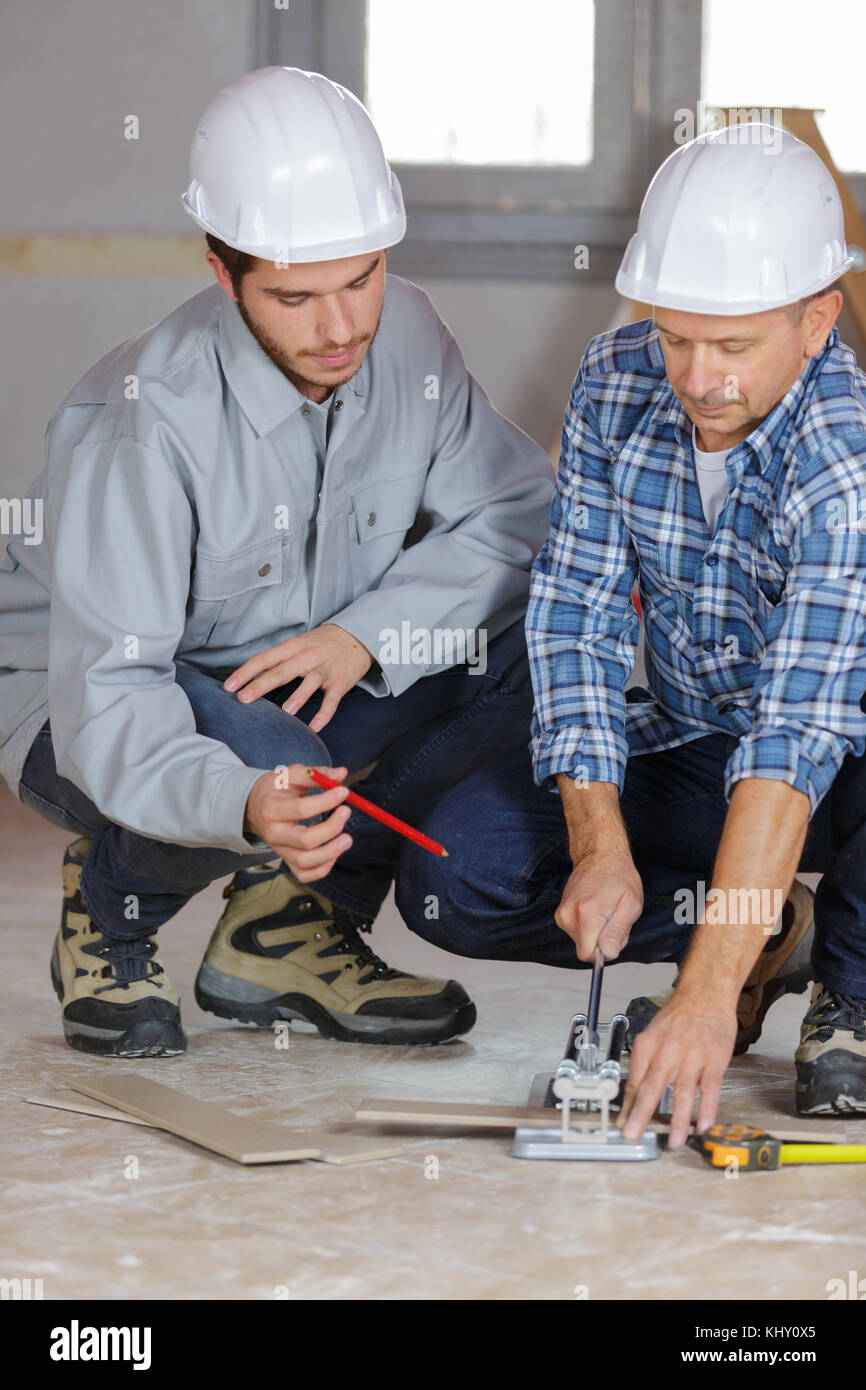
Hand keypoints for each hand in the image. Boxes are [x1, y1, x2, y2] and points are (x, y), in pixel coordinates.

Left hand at [224, 624, 372, 731]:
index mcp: (292, 647)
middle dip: (261, 685)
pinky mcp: (340, 682)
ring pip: (309, 683)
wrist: (358, 636)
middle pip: (281, 671)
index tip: (228, 686)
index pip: (264, 659)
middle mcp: (307, 656)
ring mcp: (324, 669)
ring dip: (298, 697)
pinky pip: (332, 701)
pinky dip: (324, 714)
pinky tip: (314, 727)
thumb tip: (252, 676)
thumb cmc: (322, 643)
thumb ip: (279, 659)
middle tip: (243, 698)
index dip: (245, 672)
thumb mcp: (299, 643)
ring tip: (285, 711)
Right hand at [244, 763, 352, 880]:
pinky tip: (333, 855)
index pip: (301, 809)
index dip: (326, 801)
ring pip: (305, 862)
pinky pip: (303, 874)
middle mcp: (274, 833)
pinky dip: (321, 870)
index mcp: (272, 808)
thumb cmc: (276, 789)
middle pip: (305, 840)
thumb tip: (341, 774)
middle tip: (346, 812)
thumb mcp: (290, 775)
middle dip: (331, 829)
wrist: (254, 807)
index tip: (343, 791)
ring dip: (331, 852)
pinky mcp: (287, 860)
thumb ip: (316, 774)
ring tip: (347, 839)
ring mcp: (280, 850)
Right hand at [555, 849, 642, 960]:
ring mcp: (562, 913)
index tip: (613, 936)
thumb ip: (618, 932)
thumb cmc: (619, 877)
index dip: (603, 952)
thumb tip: (608, 954)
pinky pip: (576, 932)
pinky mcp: (560, 913)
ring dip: (596, 933)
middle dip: (602, 941)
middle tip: (613, 918)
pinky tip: (597, 909)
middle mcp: (569, 915)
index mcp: (587, 915)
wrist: (601, 856)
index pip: (587, 955)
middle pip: (585, 948)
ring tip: (606, 911)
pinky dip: (588, 926)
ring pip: (581, 941)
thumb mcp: (631, 905)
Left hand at [618, 995, 736, 1146]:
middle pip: (652, 1088)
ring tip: (674, 1141)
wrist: (706, 994)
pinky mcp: (713, 1060)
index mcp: (648, 1045)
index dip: (628, 1105)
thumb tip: (637, 1090)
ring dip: (677, 1121)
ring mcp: (691, 1057)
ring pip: (682, 1094)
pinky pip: (709, 1089)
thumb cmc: (680, 1015)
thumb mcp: (653, 1033)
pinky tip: (703, 1125)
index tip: (623, 1124)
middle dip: (641, 1115)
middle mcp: (667, 1052)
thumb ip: (646, 1061)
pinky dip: (706, 1110)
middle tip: (635, 1134)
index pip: (635, 1081)